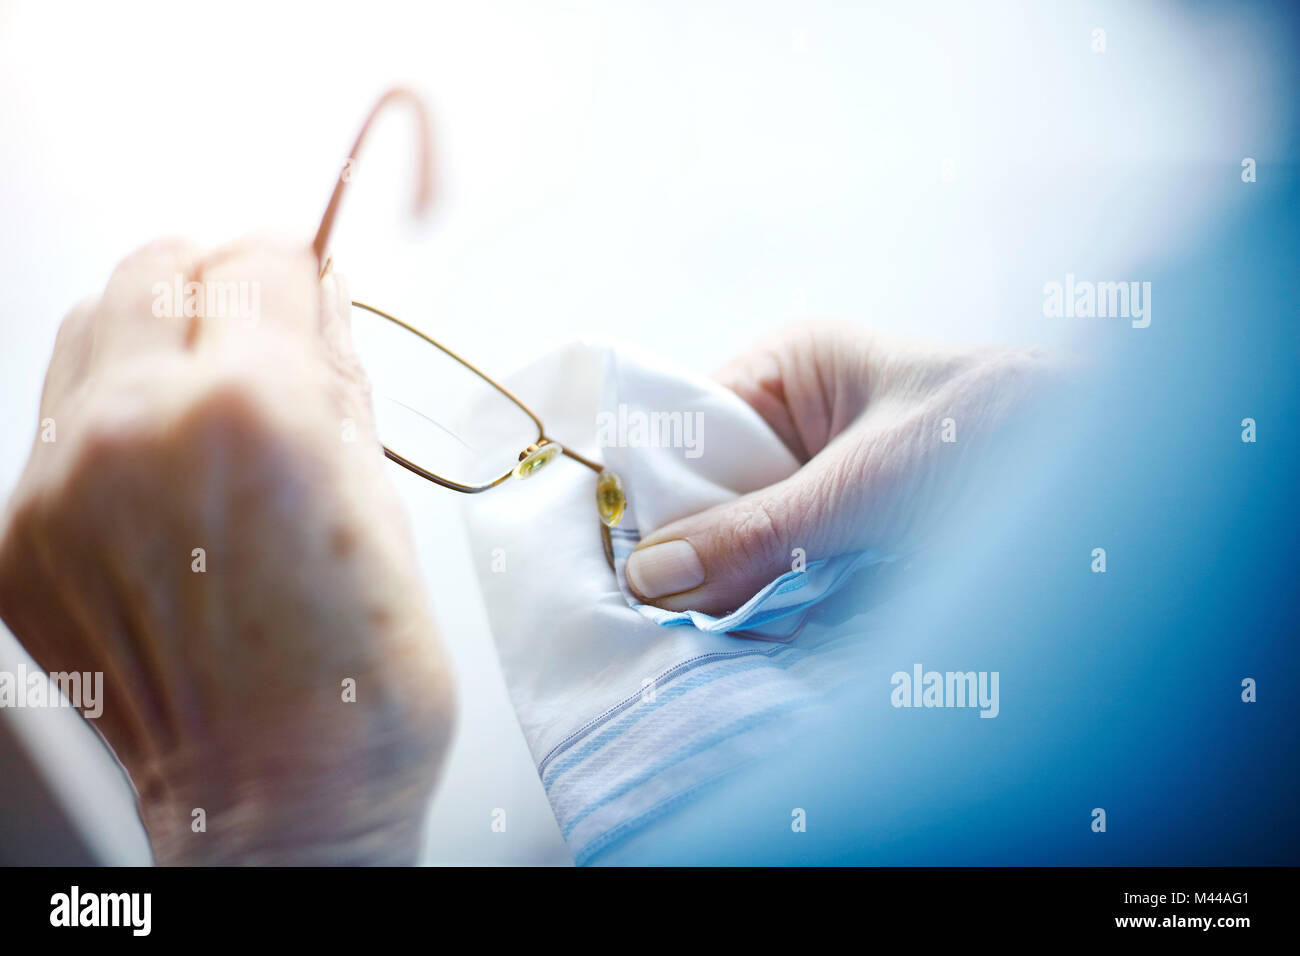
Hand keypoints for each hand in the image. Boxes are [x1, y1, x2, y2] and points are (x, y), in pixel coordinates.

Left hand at [0, 238, 453, 863]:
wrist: (278, 801)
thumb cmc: (358, 683)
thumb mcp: (381, 500)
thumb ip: (336, 375)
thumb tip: (317, 296)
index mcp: (251, 412)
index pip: (258, 258)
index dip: (298, 263)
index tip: (310, 283)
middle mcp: (134, 431)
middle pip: (155, 268)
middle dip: (217, 284)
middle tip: (260, 335)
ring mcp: (58, 488)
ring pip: (88, 331)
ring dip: (155, 340)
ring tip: (213, 408)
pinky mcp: (18, 538)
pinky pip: (59, 423)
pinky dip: (115, 420)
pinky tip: (170, 483)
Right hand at [625, 321, 1061, 615]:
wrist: (1114, 473)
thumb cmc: (994, 436)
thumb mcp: (864, 485)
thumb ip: (758, 533)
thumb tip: (649, 577)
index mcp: (788, 366)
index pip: (684, 424)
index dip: (651, 488)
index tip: (623, 561)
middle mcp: (798, 415)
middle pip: (710, 485)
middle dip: (695, 545)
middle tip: (665, 612)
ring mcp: (826, 473)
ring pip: (747, 531)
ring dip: (737, 576)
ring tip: (705, 627)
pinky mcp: (853, 528)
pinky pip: (788, 562)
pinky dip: (776, 595)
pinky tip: (760, 626)